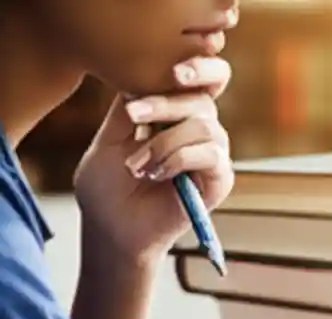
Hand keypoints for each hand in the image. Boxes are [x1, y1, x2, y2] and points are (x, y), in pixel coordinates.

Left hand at [74, 57, 233, 264]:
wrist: (113, 230)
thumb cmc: (107, 188)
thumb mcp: (109, 139)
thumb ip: (127, 109)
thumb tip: (142, 74)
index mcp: (174, 118)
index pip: (194, 84)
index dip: (192, 72)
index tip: (165, 78)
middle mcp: (198, 132)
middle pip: (201, 99)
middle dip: (166, 104)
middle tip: (133, 116)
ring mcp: (212, 155)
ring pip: (205, 126)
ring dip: (165, 142)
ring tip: (138, 165)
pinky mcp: (221, 179)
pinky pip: (211, 155)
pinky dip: (180, 159)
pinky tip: (157, 174)